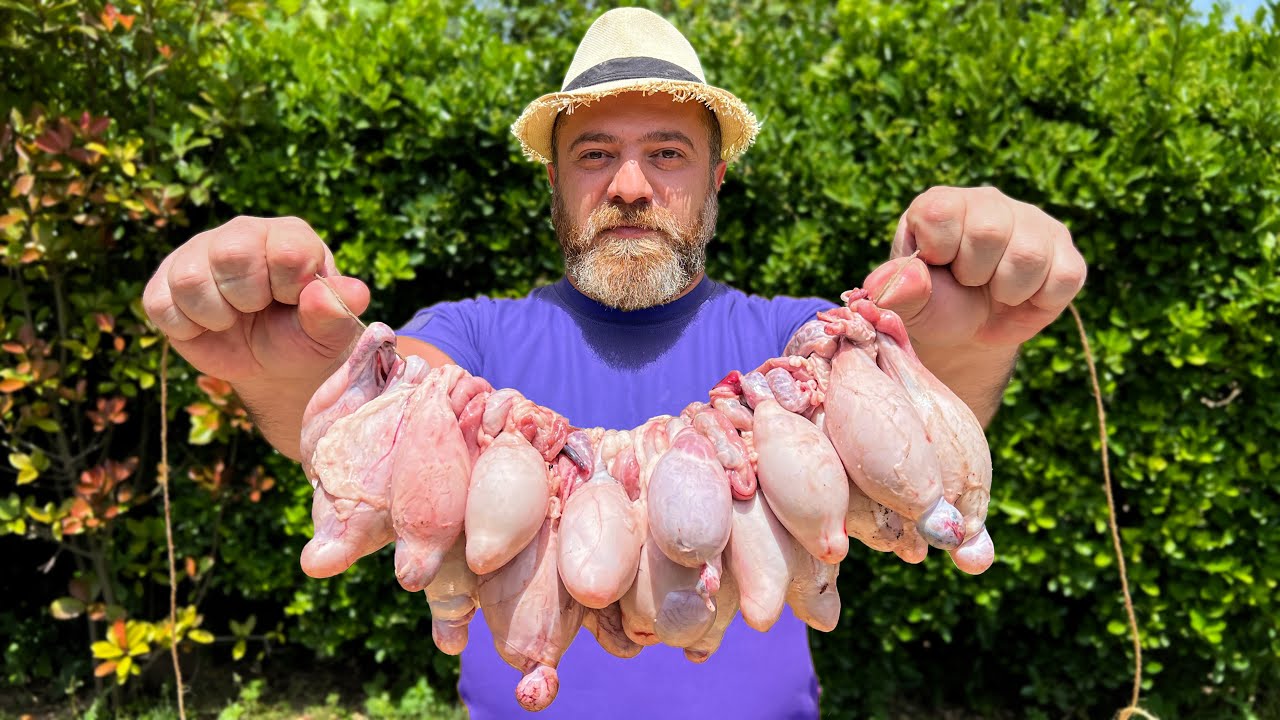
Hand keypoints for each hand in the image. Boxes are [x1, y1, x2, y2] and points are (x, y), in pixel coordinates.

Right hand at [143, 216, 369, 384]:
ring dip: (216, 315)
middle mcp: (242, 233)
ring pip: (190, 278)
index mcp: (290, 236)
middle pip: (231, 254)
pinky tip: (208, 326)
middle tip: (259, 310)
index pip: (287, 251)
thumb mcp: (329, 331)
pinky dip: (187, 328)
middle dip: (248, 298)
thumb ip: (338, 311)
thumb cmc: (305, 337)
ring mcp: (199, 254)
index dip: (289, 288)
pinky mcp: (165, 282)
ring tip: (235, 320)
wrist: (272, 365)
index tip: (293, 302)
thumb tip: (351, 293)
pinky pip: (161, 304)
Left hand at [863, 186, 1086, 354]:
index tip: (938, 266)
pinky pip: (1064, 277)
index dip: (939, 250)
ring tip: (994, 291)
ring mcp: (1032, 223)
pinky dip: (1040, 301)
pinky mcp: (1065, 251)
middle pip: (990, 230)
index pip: (941, 211)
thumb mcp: (906, 304)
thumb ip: (896, 292)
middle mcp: (988, 202)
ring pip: (1029, 254)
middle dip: (974, 274)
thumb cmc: (933, 306)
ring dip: (1007, 290)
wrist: (969, 330)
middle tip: (969, 283)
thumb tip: (901, 280)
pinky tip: (1023, 297)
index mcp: (941, 204)